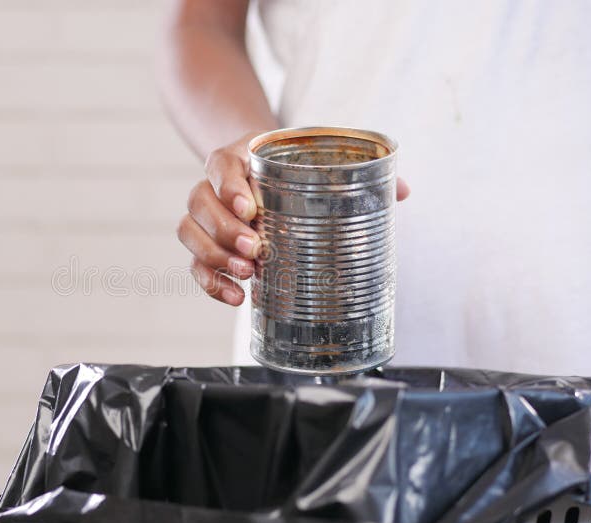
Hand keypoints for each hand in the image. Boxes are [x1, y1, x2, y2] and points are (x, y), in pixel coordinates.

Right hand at [177, 132, 410, 306]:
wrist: (256, 168)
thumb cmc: (289, 168)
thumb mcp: (312, 160)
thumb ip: (352, 173)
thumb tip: (401, 191)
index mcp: (236, 158)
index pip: (220, 166)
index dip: (229, 186)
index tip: (250, 206)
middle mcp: (213, 185)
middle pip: (199, 202)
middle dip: (225, 230)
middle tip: (258, 248)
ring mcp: (206, 216)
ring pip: (189, 231)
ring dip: (214, 256)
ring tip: (248, 273)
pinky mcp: (205, 244)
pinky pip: (193, 264)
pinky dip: (209, 282)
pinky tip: (235, 297)